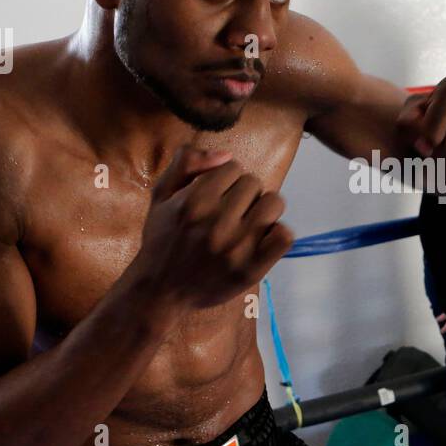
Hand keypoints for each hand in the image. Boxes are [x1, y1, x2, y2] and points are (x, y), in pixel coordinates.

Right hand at [130, 147, 294, 309]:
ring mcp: (237, 247)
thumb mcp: (161, 195)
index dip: (226, 178)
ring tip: (248, 222)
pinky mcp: (252, 268)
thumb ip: (186, 163)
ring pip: (274, 203)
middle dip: (243, 193)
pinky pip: (284, 235)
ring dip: (264, 209)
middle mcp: (216, 222)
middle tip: (230, 212)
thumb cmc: (162, 239)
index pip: (233, 167)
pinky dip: (277, 233)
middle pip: (254, 183)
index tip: (216, 195)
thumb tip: (226, 155)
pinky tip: (262, 239)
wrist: (161, 290)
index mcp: (194, 201)